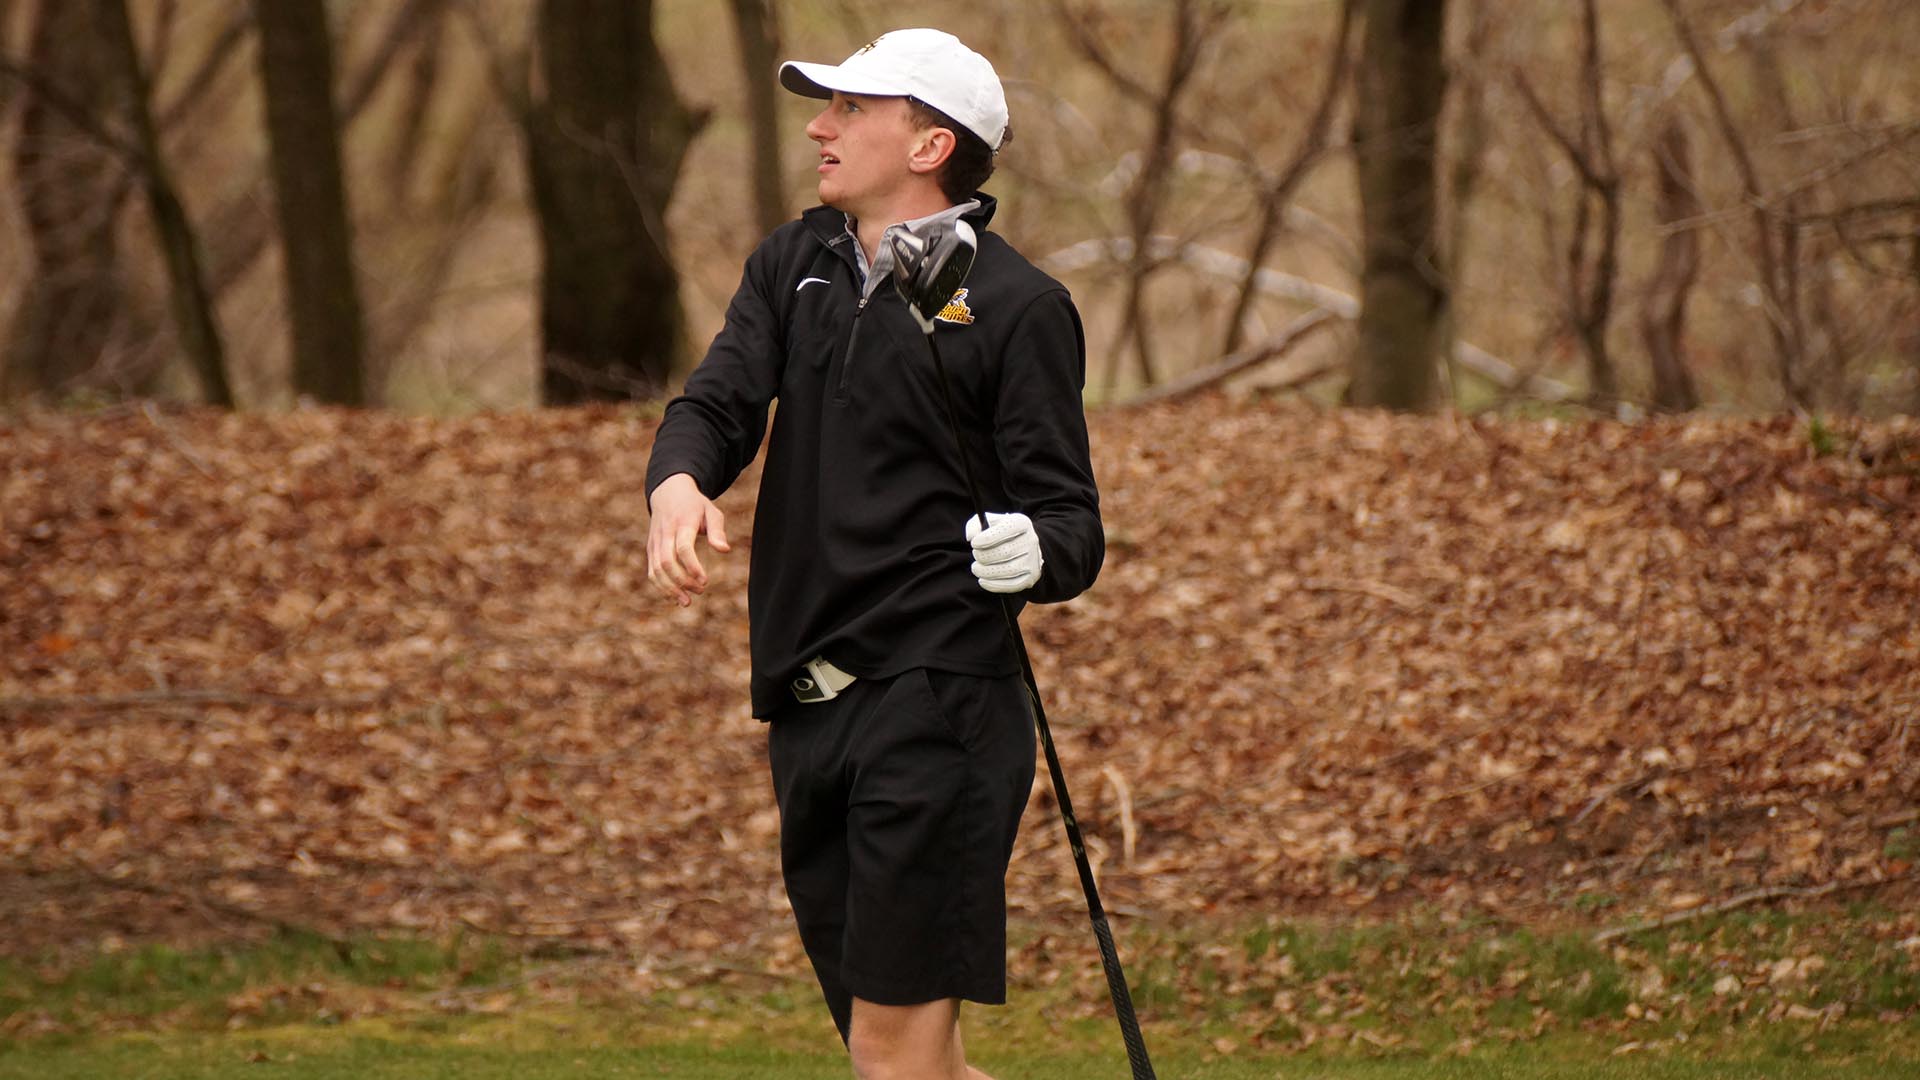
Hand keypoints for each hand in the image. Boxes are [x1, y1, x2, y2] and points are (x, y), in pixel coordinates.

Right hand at [648, 473, 730, 605]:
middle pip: (666, 561)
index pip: (683, 547)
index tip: (705, 581)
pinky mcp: (650, 548)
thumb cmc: (695, 505)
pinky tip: (674, 597)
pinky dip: (661, 586)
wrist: (668, 492)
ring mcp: (655, 541)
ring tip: (687, 602)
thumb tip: (724, 550)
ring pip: (655, 569)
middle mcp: (665, 533)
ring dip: (670, 588)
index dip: (692, 567)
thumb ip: (717, 531)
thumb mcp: (711, 511)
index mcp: (682, 522)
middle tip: (700, 591)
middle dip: (681, 581)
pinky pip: (651, 570)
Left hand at [964, 511, 1043, 593]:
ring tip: (976, 568)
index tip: (974, 543)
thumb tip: (971, 536)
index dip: (987, 538)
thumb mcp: (988, 522)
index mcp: (1021, 523)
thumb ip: (975, 524)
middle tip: (976, 555)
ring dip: (987, 571)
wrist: (1022, 546)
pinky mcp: (1031, 577)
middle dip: (984, 556)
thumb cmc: (1000, 533)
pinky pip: (1013, 585)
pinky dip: (995, 585)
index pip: (1005, 530)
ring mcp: (1033, 560)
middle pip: (1006, 552)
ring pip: (1009, 570)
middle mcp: (1031, 540)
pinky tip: (983, 580)